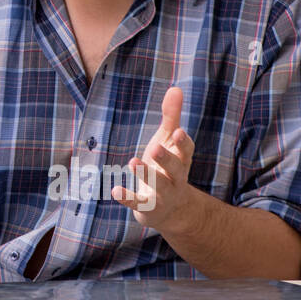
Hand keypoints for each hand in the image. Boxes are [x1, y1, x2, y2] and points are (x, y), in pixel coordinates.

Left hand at [111, 86, 198, 233]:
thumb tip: (176, 88)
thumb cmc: (167, 167)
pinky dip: (127, 199)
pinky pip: (138, 204)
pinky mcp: (147, 207)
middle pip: (175, 170)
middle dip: (166, 159)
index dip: (182, 143)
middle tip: (156, 148)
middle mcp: (175, 179)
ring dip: (146, 175)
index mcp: (181, 161)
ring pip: (158, 186)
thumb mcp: (168, 141)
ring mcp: (162, 195)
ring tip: (133, 162)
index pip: (186, 152)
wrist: (170, 211)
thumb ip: (172, 116)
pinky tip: (114, 191)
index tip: (178, 132)